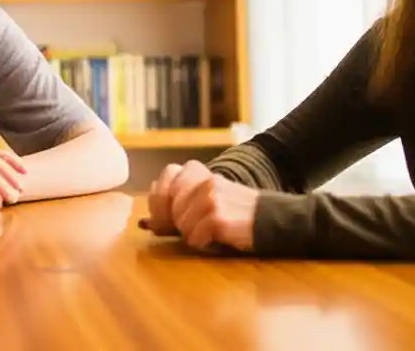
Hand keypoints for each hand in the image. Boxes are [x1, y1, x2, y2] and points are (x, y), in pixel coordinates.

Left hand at [139, 161, 257, 252]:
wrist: (270, 219)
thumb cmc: (234, 212)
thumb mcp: (205, 200)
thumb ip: (174, 207)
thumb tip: (144, 223)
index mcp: (197, 171)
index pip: (163, 182)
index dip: (160, 203)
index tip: (166, 217)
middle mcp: (202, 180)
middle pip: (169, 207)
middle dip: (175, 222)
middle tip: (193, 227)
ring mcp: (210, 197)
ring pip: (180, 224)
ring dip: (192, 234)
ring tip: (211, 231)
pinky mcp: (217, 217)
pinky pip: (194, 237)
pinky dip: (203, 243)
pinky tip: (218, 238)